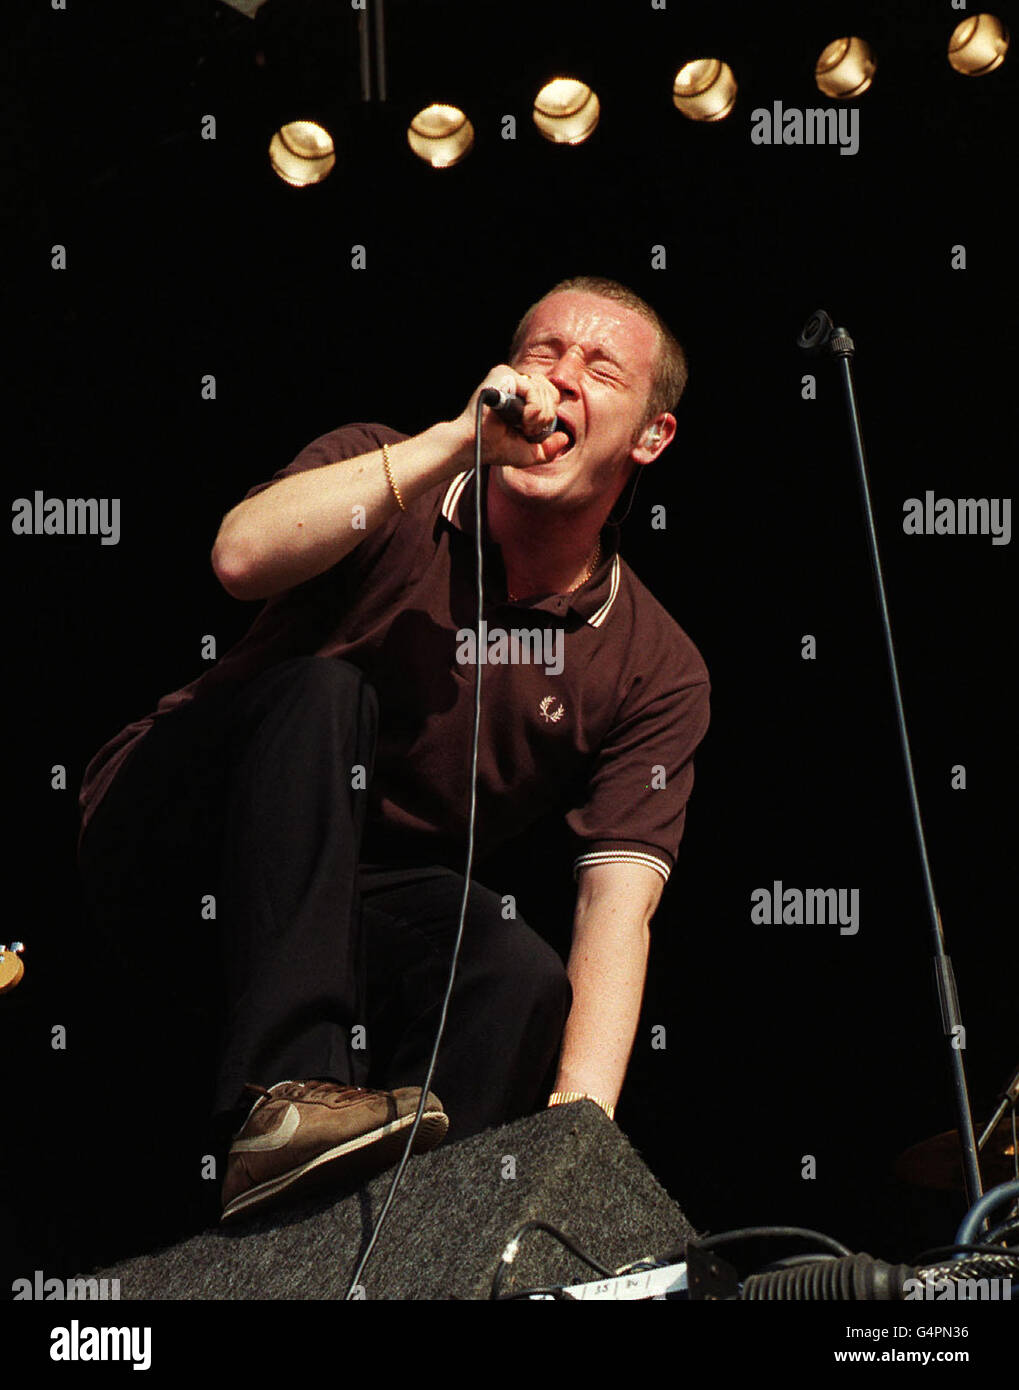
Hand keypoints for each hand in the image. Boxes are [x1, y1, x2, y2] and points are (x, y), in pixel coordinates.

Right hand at [454, 365, 570, 467]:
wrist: (477, 445)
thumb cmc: (496, 448)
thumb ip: (549, 448)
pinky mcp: (502, 374)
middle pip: (551, 390)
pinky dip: (532, 408)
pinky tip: (521, 419)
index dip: (548, 414)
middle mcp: (516, 382)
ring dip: (539, 415)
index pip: (550, 394)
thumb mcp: (529, 453)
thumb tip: (565, 438)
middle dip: (546, 417)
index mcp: (522, 395)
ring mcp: (508, 376)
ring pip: (543, 389)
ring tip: (522, 426)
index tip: (531, 431)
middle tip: (527, 430)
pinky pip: (531, 387)